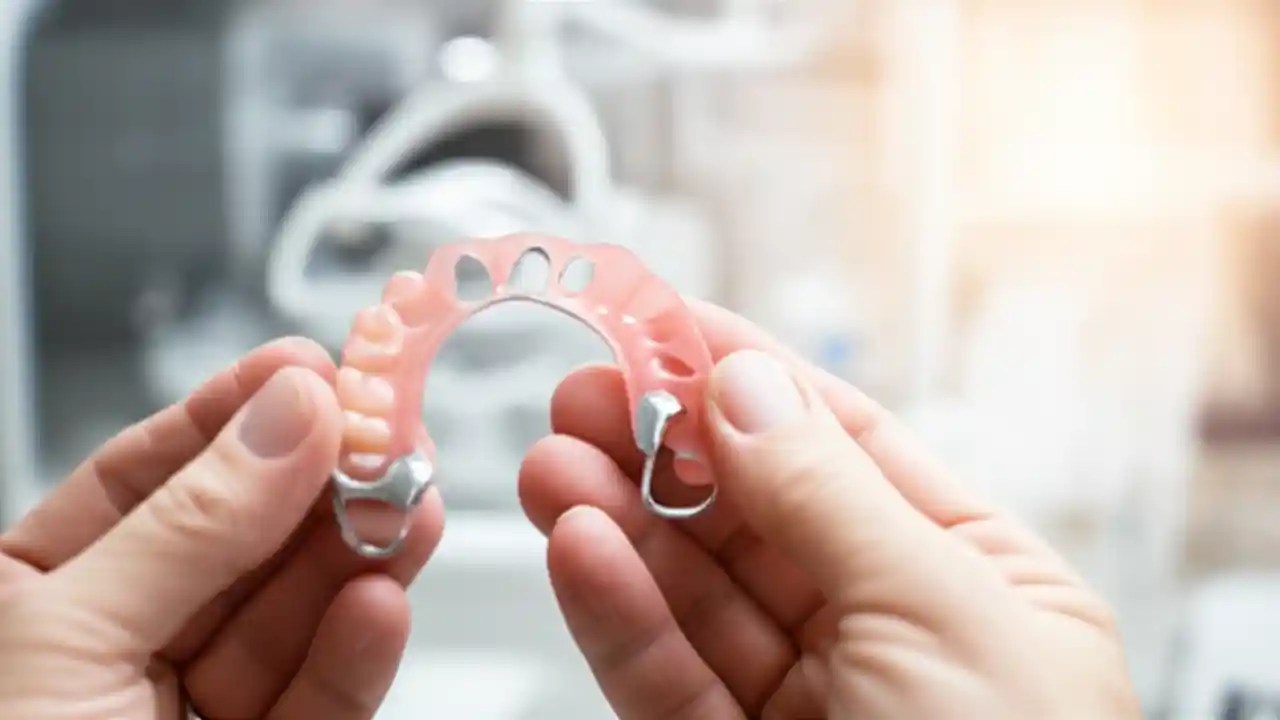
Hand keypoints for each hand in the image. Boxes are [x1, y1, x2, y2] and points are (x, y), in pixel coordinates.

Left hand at [0, 338, 442, 719]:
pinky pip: (318, 700)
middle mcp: (119, 642)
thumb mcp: (74, 636)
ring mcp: (193, 706)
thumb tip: (291, 412)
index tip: (309, 366)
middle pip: (241, 540)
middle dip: (319, 486)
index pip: (145, 477)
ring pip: (293, 615)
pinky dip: (356, 654)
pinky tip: (381, 603)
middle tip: (392, 433)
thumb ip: (193, 526)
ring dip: (360, 558)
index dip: (231, 416)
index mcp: (39, 595)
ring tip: (412, 505)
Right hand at [520, 302, 1140, 718]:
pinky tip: (578, 545)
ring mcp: (807, 705)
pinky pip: (667, 676)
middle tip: (582, 387)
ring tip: (551, 457)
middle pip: (754, 514)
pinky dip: (617, 611)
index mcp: (976, 581)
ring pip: (695, 593)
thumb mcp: (943, 617)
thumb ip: (830, 497)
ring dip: (620, 519)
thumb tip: (747, 381)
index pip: (845, 448)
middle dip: (664, 445)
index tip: (667, 323)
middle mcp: (889, 636)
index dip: (752, 378)